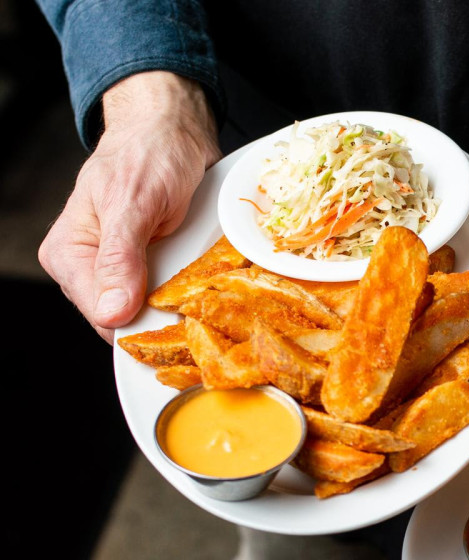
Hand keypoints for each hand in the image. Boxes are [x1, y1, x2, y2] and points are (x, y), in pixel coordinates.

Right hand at [39, 71, 220, 342]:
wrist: (172, 132)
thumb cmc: (147, 155)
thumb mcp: (133, 202)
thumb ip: (119, 258)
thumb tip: (110, 312)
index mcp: (69, 255)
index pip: (102, 317)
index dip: (140, 324)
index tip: (179, 320)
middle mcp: (90, 268)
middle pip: (127, 321)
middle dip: (162, 315)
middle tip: (200, 302)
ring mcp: (120, 270)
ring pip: (150, 311)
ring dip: (180, 305)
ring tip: (204, 288)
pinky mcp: (148, 268)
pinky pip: (167, 296)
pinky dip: (189, 293)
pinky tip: (205, 283)